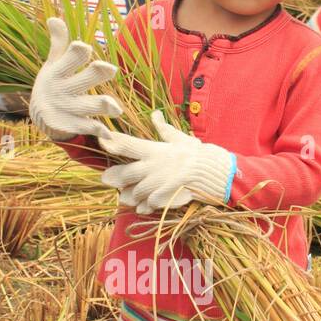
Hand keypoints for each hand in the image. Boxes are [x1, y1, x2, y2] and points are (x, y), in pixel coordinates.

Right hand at [29, 18, 121, 140]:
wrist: (40, 116)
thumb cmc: (53, 82)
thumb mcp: (53, 64)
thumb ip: (58, 43)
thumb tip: (54, 18)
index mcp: (59, 71)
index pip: (71, 56)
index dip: (78, 51)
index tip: (85, 49)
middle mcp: (64, 89)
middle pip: (85, 78)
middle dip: (97, 73)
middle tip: (111, 70)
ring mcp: (68, 108)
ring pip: (91, 105)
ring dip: (105, 106)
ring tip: (117, 110)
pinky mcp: (72, 124)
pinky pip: (89, 127)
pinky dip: (100, 131)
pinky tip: (109, 135)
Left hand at [98, 109, 235, 214]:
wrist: (217, 173)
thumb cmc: (199, 154)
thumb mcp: (181, 139)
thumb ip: (164, 129)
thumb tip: (155, 114)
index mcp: (156, 150)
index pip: (129, 144)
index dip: (113, 143)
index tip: (102, 142)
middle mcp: (154, 166)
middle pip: (126, 173)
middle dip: (115, 177)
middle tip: (106, 178)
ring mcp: (159, 183)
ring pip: (136, 192)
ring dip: (130, 195)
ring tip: (125, 197)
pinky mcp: (165, 198)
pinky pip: (149, 204)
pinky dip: (145, 206)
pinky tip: (143, 207)